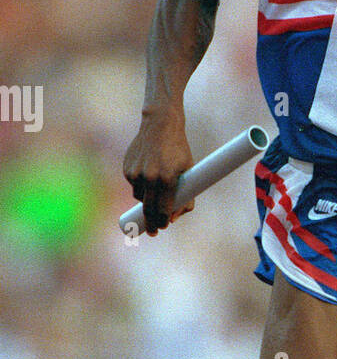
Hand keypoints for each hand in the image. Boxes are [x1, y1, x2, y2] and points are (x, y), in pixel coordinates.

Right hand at [123, 110, 194, 236]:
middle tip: (153, 232)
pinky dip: (140, 185)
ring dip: (147, 199)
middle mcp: (150, 177)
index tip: (162, 228)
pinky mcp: (127, 169)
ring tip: (157, 182)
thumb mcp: (188, 171)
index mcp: (167, 179)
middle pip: (148, 209)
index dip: (162, 222)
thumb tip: (173, 218)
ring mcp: (136, 173)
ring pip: (140, 197)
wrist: (160, 126)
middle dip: (150, 222)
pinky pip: (134, 185)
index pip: (163, 209)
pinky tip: (148, 171)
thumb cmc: (178, 150)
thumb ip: (185, 196)